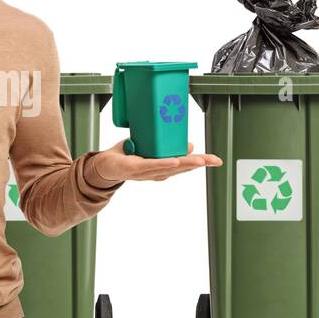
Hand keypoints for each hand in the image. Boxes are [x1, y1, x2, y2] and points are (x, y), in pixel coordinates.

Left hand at [91, 140, 221, 182]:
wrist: (102, 165)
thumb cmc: (126, 156)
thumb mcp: (150, 148)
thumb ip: (167, 147)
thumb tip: (188, 145)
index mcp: (161, 167)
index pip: (184, 165)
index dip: (201, 162)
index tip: (216, 160)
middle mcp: (155, 172)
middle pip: (180, 168)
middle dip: (198, 164)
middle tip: (214, 160)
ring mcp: (144, 172)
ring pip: (168, 168)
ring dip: (184, 164)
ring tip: (199, 160)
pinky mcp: (132, 168)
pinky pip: (149, 165)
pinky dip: (163, 163)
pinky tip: (174, 161)